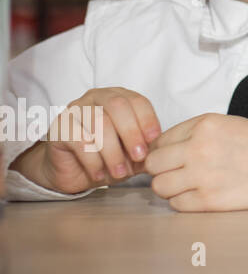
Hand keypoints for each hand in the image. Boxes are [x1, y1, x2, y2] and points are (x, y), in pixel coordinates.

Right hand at [10, 87, 161, 193]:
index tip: (154, 140)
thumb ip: (146, 148)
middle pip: (118, 106)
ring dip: (113, 152)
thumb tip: (162, 149)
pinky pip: (79, 141)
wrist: (73, 171)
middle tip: (139, 156)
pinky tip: (99, 175)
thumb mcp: (131, 153)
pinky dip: (93, 161)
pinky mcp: (59, 127)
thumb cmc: (106, 157)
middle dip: (132, 133)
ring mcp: (76, 110)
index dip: (147, 119)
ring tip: (120, 173)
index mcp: (119, 97)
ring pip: (99, 124)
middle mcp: (97, 98)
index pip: (137, 101)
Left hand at [145, 113, 247, 210]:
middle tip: (177, 173)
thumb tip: (161, 150)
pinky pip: (176, 204)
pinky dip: (185, 201)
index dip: (164, 152)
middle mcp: (199, 148)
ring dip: (170, 187)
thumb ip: (194, 133)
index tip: (172, 159)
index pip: (159, 141)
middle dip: (161, 170)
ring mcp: (203, 175)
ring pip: (159, 186)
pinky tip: (202, 194)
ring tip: (189, 185)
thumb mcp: (227, 124)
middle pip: (153, 164)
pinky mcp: (209, 200)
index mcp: (204, 125)